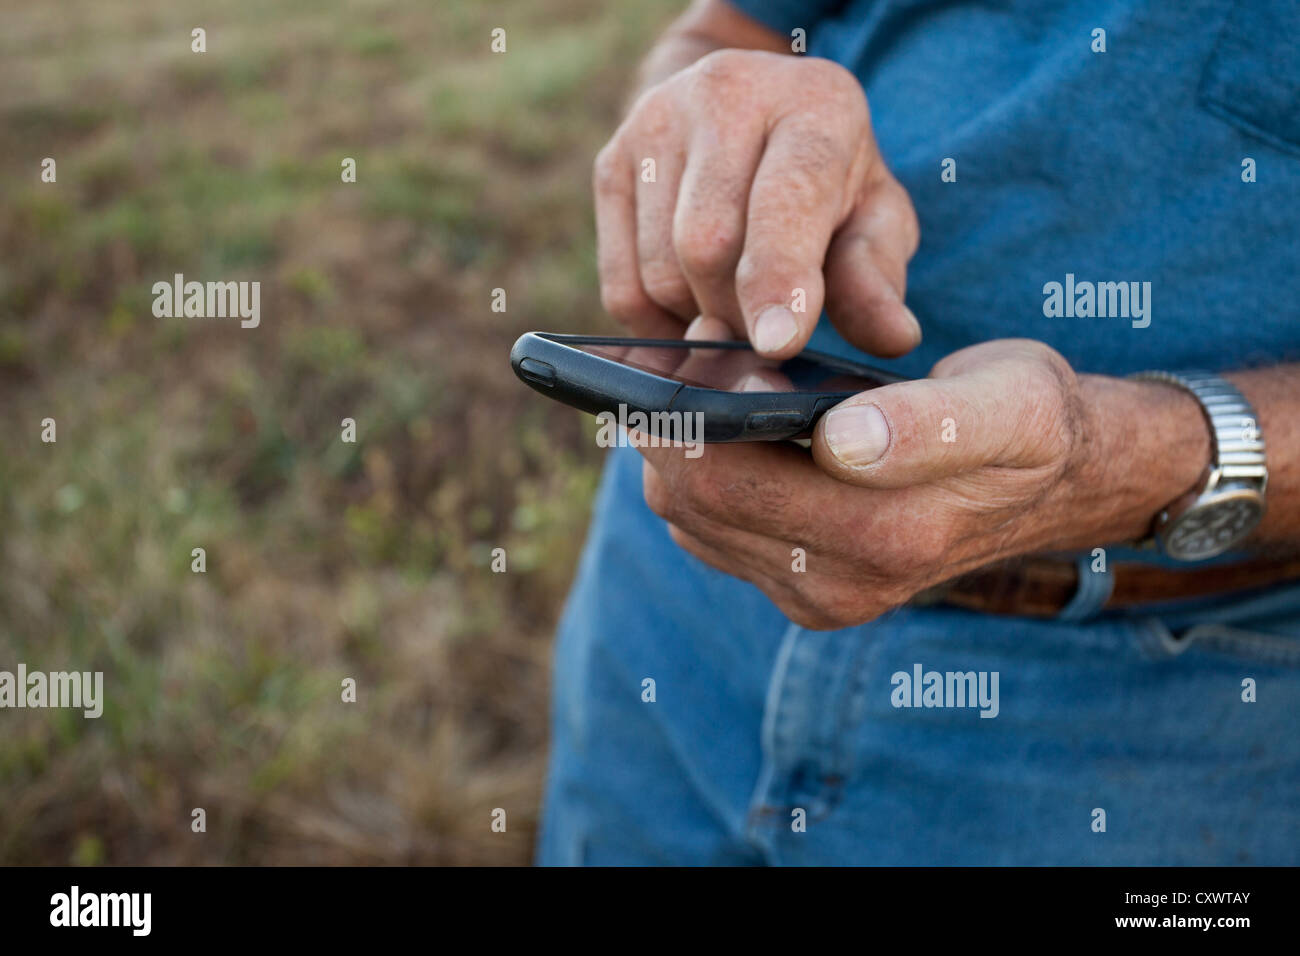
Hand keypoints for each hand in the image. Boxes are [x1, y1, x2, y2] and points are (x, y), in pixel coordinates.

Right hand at [594, 49, 920, 357]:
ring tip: (734, 305)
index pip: (785, 199)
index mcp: (813, 103)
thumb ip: (876, 277)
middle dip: (738, 314)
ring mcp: (655, 122)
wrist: (753, 112)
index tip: (778, 343)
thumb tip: (895, 338)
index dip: (780, 277)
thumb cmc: (829, 181)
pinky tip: (692, 307)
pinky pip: (622, 285)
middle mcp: (725, 93)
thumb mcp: (875, 218)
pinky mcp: (610, 162)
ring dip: (698, 319)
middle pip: (708, 246)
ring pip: (661, 273)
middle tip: (768, 332)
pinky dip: (657, 323)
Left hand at [639, 340, 1208, 628]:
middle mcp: (836, 586)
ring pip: (689, 519)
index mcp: (883, 539)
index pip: (721, 484)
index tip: (682, 350)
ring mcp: (813, 593)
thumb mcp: (1010, 406)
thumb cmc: (1031, 423)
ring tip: (711, 382)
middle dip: (672, 427)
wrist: (1056, 482)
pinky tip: (728, 427)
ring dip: (682, 451)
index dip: (681, 415)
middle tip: (690, 351)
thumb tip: (840, 441)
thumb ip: (932, 426)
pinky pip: (710, 531)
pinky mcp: (798, 584)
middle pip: (691, 504)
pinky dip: (702, 475)